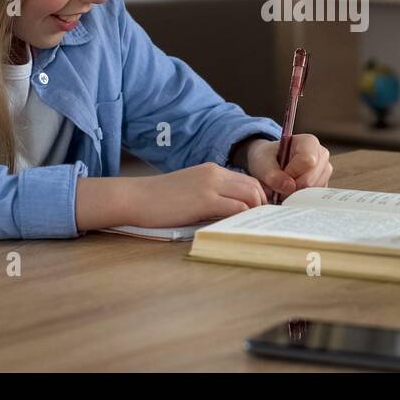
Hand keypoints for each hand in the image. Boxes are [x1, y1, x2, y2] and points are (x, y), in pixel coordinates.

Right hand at [128, 163, 267, 226]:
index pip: (248, 180)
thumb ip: (211, 196)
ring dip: (256, 212)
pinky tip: (241, 229)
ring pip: (250, 195)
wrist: (135, 197)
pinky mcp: (204, 200)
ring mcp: (210, 186)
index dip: (259, 197)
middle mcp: (214, 174)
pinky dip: (244, 219)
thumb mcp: (190, 190)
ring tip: (255, 228)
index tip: (260, 214)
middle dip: (263, 205)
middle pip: (254, 186)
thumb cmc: (158, 200)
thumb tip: (230, 214)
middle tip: (263, 223)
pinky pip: (236, 208)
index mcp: (212, 170)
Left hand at [239, 134, 331, 198]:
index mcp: (309, 142)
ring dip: (295, 194)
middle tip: (278, 185)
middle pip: (311, 179)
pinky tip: (291, 191)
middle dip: (292, 187)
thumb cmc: (267, 158)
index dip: (292, 173)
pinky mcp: (323, 185)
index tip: (279, 175)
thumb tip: (289, 187)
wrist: (269, 164)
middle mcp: (321, 155)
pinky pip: (313, 198)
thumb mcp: (263, 162)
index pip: (308, 161)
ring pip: (312, 191)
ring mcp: (324, 171)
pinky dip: (300, 198)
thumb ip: (272, 174)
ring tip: (284, 186)